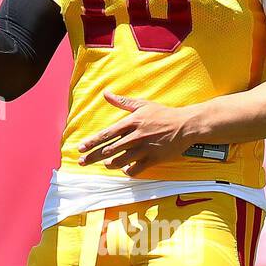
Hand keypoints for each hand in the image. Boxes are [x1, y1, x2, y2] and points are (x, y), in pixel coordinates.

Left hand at [78, 92, 194, 174]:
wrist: (186, 125)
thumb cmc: (163, 114)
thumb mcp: (143, 105)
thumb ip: (123, 102)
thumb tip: (106, 94)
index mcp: (131, 122)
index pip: (107, 134)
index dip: (92, 142)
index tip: (80, 148)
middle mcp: (136, 136)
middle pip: (109, 149)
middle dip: (93, 157)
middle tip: (82, 162)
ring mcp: (145, 149)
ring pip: (121, 161)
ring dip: (110, 164)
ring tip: (105, 164)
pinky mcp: (154, 159)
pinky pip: (136, 169)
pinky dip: (129, 171)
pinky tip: (125, 170)